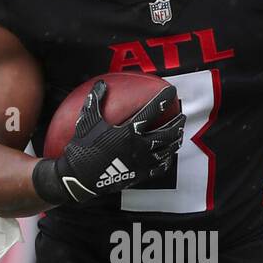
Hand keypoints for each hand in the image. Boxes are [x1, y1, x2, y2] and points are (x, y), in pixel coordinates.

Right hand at [33, 79, 184, 204]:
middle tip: (181, 116)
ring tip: (179, 135)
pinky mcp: (139, 175)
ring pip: (166, 150)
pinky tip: (167, 158)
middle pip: (166, 132)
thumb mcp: (87, 121)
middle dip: (177, 123)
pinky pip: (159, 168)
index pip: (152, 110)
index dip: (163, 99)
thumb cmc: (83, 147)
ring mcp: (141, 162)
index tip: (171, 92)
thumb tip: (101, 84)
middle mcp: (139, 146)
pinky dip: (166, 161)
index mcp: (129, 131)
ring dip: (175, 141)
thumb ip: (96, 101)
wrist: (80, 178)